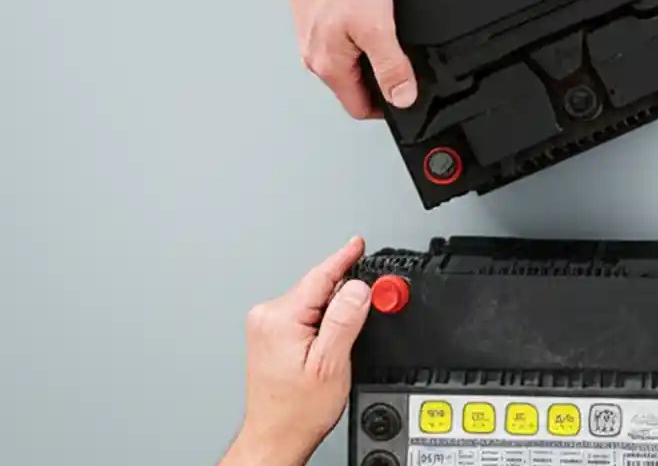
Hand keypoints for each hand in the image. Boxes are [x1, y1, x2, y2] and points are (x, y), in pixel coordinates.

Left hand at [220, 237, 371, 465]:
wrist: (276, 435)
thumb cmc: (297, 409)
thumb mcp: (330, 364)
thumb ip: (345, 320)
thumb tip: (358, 288)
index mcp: (280, 319)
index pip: (320, 276)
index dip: (344, 258)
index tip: (358, 243)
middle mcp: (267, 317)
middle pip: (317, 288)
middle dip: (345, 295)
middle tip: (371, 306)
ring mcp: (265, 325)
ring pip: (312, 302)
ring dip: (333, 312)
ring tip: (341, 345)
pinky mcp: (269, 334)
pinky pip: (304, 313)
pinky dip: (321, 320)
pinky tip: (328, 342)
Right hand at [258, 0, 416, 118]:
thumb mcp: (378, 27)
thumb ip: (392, 66)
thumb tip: (403, 98)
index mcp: (329, 67)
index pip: (360, 108)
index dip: (388, 109)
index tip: (408, 99)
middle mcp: (316, 57)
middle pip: (354, 88)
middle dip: (381, 82)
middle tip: (406, 66)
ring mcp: (314, 39)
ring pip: (348, 64)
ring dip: (371, 59)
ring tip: (389, 39)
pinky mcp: (316, 20)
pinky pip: (342, 42)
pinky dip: (360, 38)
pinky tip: (371, 20)